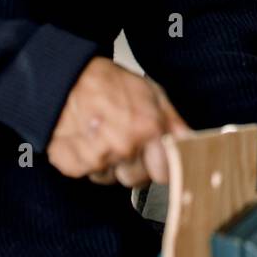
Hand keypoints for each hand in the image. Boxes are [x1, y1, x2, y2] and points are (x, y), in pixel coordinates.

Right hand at [47, 57, 189, 185]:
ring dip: (110, 164)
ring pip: (111, 178)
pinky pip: (87, 174)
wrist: (65, 76)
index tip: (155, 159)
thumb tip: (191, 143)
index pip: (164, 174)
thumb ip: (173, 123)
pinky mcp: (72, 164)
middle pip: (136, 180)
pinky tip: (86, 139)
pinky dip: (86, 161)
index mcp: (148, 129)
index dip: (159, 166)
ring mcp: (97, 158)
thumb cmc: (109, 82)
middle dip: (134, 166)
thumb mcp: (151, 92)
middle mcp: (124, 147)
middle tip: (124, 139)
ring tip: (103, 135)